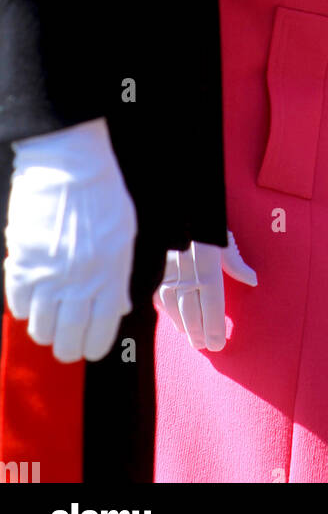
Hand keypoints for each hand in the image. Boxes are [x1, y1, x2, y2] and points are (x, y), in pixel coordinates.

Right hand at [4, 117, 136, 362]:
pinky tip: (30, 302)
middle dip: (67, 348)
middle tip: (65, 347)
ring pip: (41, 327)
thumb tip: (118, 307)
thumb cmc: (102, 194)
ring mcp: (50, 275)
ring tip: (47, 327)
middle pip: (69, 336)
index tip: (88, 350)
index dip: (93, 346)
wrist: (69, 164)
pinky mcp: (23, 265)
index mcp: (112, 273)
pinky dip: (23, 309)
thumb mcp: (123, 234)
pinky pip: (18, 305)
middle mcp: (81, 281)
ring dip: (44, 331)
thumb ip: (120, 274)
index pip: (102, 330)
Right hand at [157, 231, 256, 351]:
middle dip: (199, 333)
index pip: (211, 303)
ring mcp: (167, 272)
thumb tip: (252, 280)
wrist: (173, 204)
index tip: (218, 344)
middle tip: (206, 347)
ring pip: (173, 307)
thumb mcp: (222, 237)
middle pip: (191, 311)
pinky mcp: (153, 269)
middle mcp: (185, 271)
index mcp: (206, 264)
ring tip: (192, 338)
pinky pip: (159, 296)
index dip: (214, 327)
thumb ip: (234, 261)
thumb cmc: (202, 220)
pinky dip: (167, 311)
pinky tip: (174, 318)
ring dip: (183, 326)